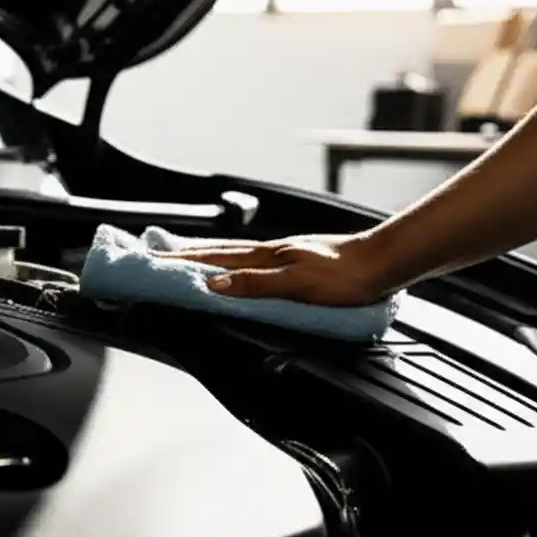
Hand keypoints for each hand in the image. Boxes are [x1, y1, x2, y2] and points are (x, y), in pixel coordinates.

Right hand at [156, 234, 389, 306]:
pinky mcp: (296, 260)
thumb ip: (253, 284)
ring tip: (183, 254)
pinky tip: (234, 262)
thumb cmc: (347, 276)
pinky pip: (251, 259)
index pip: (213, 260)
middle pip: (218, 251)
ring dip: (205, 253)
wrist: (384, 264)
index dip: (181, 262)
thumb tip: (212, 284)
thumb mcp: (296, 284)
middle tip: (154, 252)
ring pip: (233, 252)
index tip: (152, 260)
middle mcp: (271, 252)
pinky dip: (231, 259)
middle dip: (184, 253)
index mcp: (266, 257)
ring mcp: (283, 253)